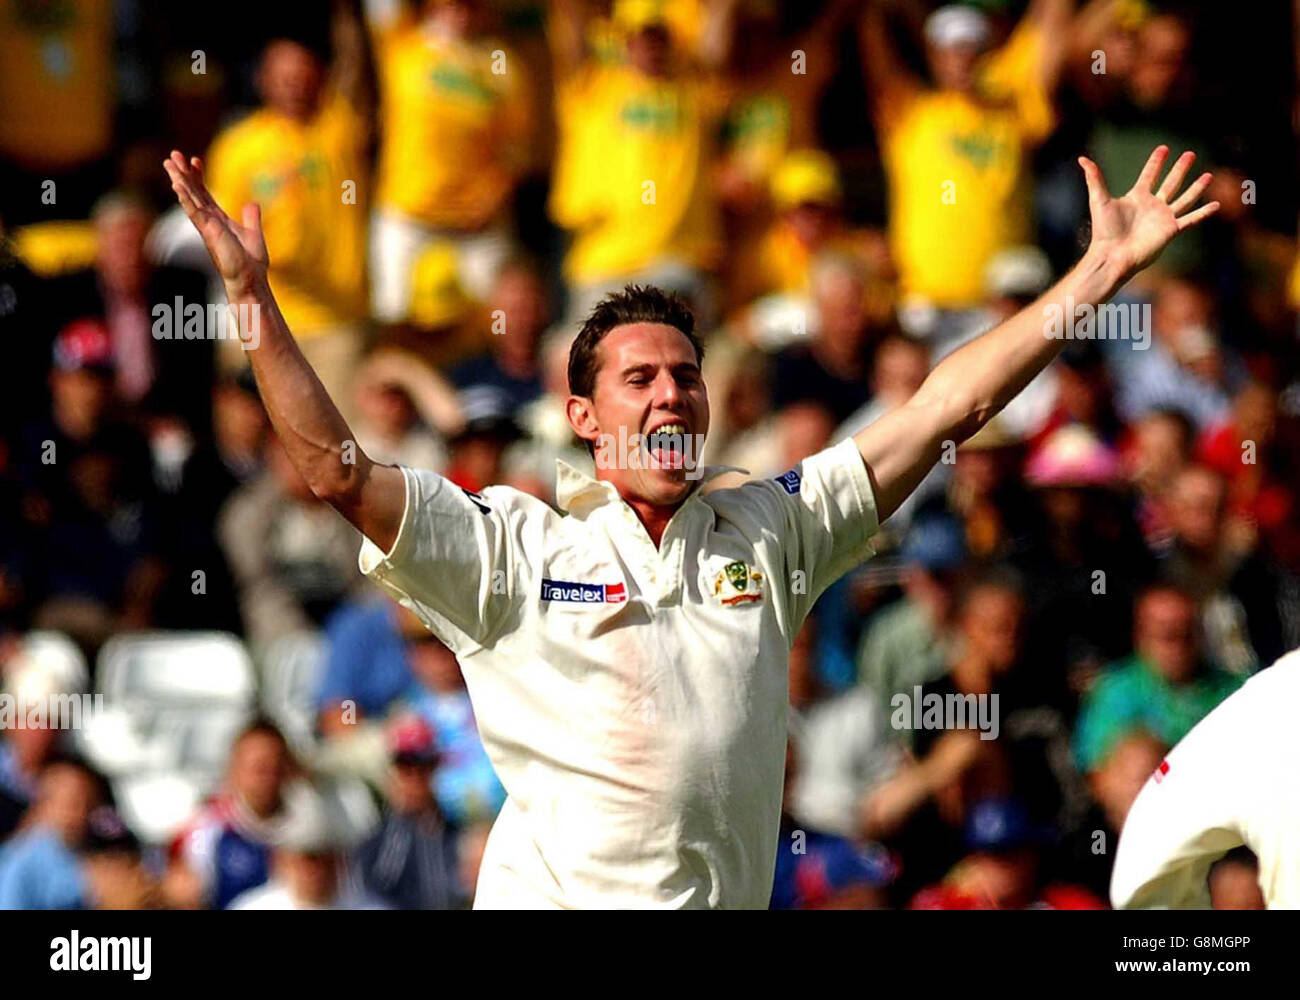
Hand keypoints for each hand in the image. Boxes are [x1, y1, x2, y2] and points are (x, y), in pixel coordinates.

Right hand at [163, 150, 268, 299]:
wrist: (250, 280)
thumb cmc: (251, 263)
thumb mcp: (254, 234)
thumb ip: (251, 218)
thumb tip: (251, 203)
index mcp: (218, 220)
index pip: (204, 194)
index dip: (198, 177)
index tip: (195, 160)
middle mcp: (209, 221)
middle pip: (193, 192)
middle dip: (183, 173)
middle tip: (173, 154)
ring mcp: (207, 226)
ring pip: (190, 198)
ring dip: (179, 180)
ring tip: (169, 163)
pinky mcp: (208, 232)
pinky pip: (194, 212)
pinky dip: (186, 198)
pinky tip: (177, 185)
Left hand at [1079, 145, 1218, 282]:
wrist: (1113, 255)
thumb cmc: (1104, 231)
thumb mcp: (1099, 200)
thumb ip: (1094, 178)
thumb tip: (1082, 158)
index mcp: (1137, 197)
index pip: (1149, 175)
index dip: (1155, 162)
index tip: (1163, 148)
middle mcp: (1152, 206)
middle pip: (1170, 183)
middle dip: (1180, 169)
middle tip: (1190, 154)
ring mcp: (1163, 217)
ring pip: (1184, 198)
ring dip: (1196, 187)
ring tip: (1209, 175)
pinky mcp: (1171, 230)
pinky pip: (1191, 219)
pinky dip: (1204, 212)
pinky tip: (1217, 205)